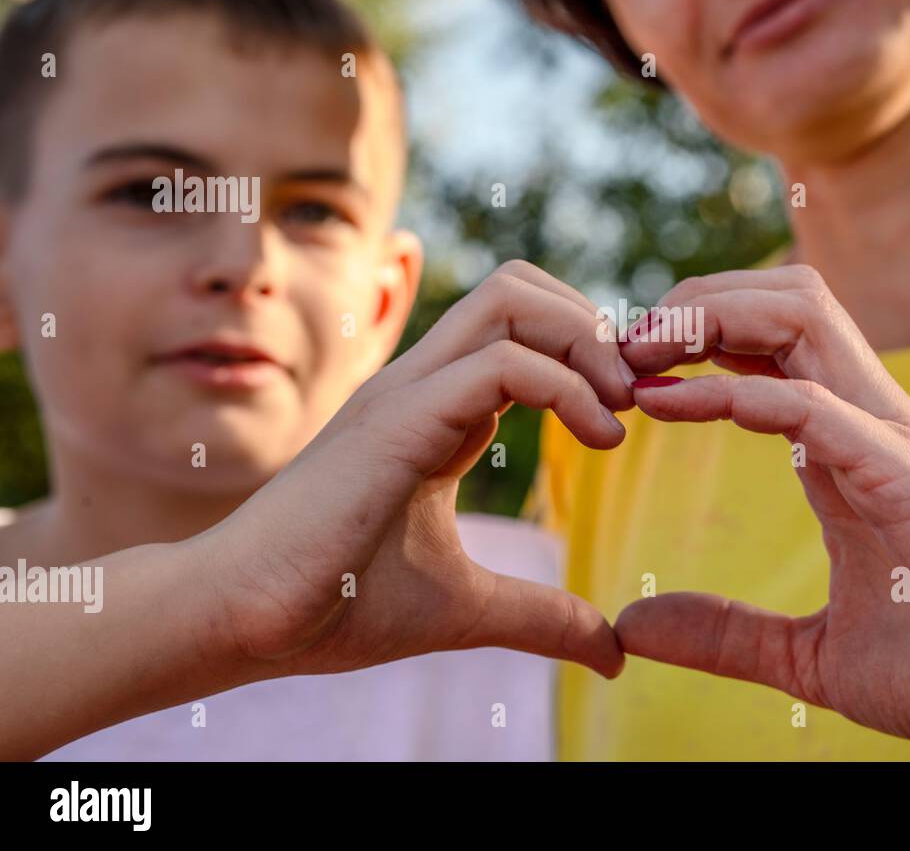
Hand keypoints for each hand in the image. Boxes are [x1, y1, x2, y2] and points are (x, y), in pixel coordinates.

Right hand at [192, 261, 633, 679]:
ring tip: (621, 409)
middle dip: (595, 326)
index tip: (630, 413)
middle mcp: (423, 383)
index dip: (589, 353)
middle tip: (634, 396)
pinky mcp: (397, 419)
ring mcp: (407, 392)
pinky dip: (565, 387)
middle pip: (521, 288)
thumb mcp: (468, 608)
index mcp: (437, 408)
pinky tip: (599, 438)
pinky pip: (500, 364)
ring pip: (513, 299)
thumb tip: (613, 652)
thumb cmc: (336, 604)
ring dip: (587, 342)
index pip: (523, 327)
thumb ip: (541, 615)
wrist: (243, 620)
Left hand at [615, 265, 909, 758]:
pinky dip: (739, 394)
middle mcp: (872, 422)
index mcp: (847, 447)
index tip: (620, 371)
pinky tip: (674, 405)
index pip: (766, 344)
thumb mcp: (809, 656)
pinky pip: (818, 405)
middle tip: (617, 349)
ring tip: (640, 358)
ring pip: (802, 316)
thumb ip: (723, 633)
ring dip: (709, 320)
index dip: (688, 337)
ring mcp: (898, 440)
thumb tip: (632, 626)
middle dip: (693, 301)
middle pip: (781, 299)